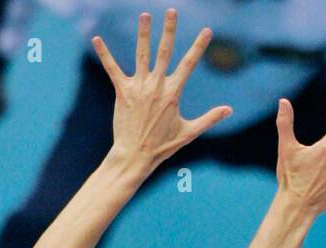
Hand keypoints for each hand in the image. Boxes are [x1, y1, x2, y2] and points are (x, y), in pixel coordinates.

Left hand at [93, 9, 232, 174]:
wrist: (136, 155)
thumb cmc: (164, 147)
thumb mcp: (190, 132)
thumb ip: (210, 118)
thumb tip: (229, 110)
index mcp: (173, 93)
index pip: (189, 64)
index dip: (199, 47)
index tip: (207, 31)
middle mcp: (156, 86)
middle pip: (164, 52)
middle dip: (169, 30)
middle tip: (172, 11)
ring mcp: (138, 87)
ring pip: (141, 54)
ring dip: (143, 33)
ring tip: (145, 15)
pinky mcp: (122, 91)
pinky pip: (112, 68)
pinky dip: (104, 54)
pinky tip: (96, 38)